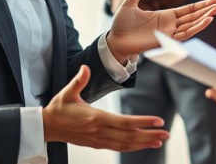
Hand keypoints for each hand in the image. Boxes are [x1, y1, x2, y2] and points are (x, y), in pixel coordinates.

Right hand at [43, 65, 168, 150]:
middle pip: (129, 136)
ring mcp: (99, 140)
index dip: (142, 122)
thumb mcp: (67, 92)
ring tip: (160, 140)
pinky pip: (119, 147)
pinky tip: (144, 144)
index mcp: (96, 118)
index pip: (124, 122)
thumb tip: (85, 67)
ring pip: (126, 144)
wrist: (48, 127)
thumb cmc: (59, 108)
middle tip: (166, 132)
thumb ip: (78, 80)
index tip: (158, 120)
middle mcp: (100, 131)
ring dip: (144, 143)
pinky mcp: (98, 144)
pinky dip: (133, 147)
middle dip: (149, 135)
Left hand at [108, 0, 215, 61]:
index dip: (202, 4)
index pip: (188, 9)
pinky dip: (195, 28)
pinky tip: (204, 22)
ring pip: (191, 25)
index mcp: (165, 15)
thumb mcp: (129, 4)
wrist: (115, 40)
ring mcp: (169, 33)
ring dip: (204, 19)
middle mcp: (170, 24)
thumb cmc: (121, 24)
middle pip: (193, 16)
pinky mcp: (165, 40)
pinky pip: (184, 35)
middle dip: (207, 10)